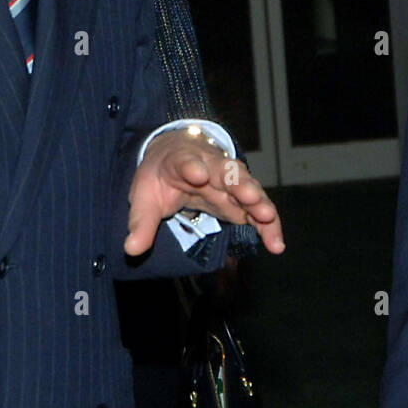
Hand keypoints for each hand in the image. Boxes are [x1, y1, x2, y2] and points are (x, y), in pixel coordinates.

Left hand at [126, 130, 284, 255]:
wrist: (179, 157)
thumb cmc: (162, 177)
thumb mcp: (145, 197)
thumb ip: (141, 223)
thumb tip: (131, 250)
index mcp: (182, 161)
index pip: (186, 162)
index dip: (191, 168)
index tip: (197, 174)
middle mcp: (211, 167)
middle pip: (227, 172)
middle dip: (239, 183)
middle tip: (249, 196)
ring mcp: (230, 181)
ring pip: (248, 188)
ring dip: (259, 202)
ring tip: (267, 217)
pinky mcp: (242, 198)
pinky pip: (259, 210)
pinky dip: (270, 224)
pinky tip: (276, 244)